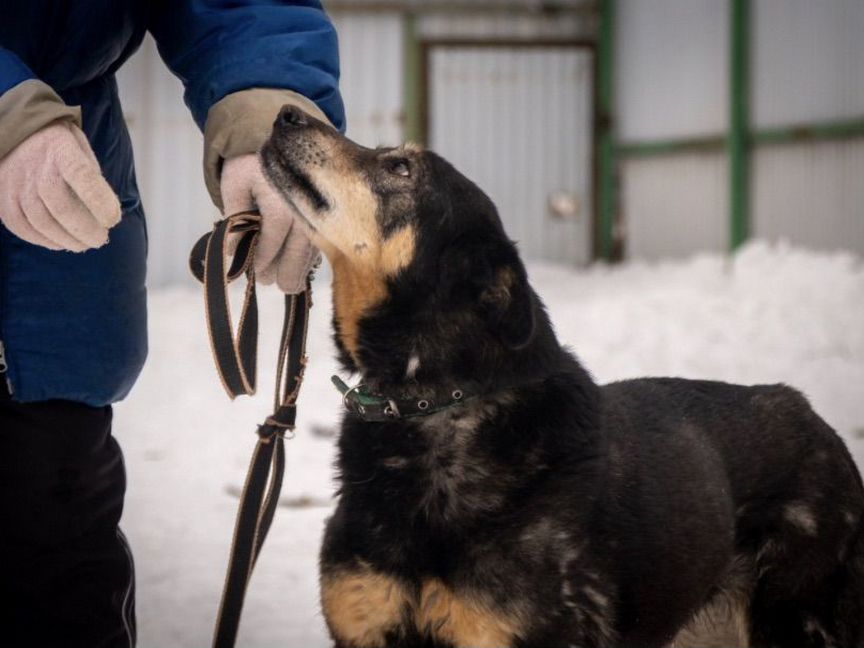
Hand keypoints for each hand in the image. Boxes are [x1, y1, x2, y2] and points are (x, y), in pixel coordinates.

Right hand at [0, 120, 120, 250]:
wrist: (18, 137)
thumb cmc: (60, 148)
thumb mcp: (81, 149)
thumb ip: (92, 178)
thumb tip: (106, 217)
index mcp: (61, 149)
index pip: (82, 176)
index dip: (99, 201)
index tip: (113, 219)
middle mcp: (35, 166)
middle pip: (61, 206)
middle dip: (86, 230)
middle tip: (100, 239)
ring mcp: (15, 183)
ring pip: (42, 222)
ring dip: (68, 240)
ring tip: (83, 244)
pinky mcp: (4, 199)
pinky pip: (22, 227)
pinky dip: (45, 240)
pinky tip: (60, 242)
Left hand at [220, 154, 318, 293]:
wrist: (283, 139)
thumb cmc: (252, 163)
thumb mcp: (234, 185)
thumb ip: (233, 220)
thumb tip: (232, 254)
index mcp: (280, 205)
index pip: (270, 245)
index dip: (261, 263)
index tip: (254, 275)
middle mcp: (304, 212)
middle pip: (297, 255)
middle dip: (285, 275)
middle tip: (273, 284)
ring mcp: (319, 215)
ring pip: (311, 253)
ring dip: (299, 270)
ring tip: (287, 284)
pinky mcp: (326, 216)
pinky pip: (321, 245)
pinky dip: (310, 258)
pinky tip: (301, 267)